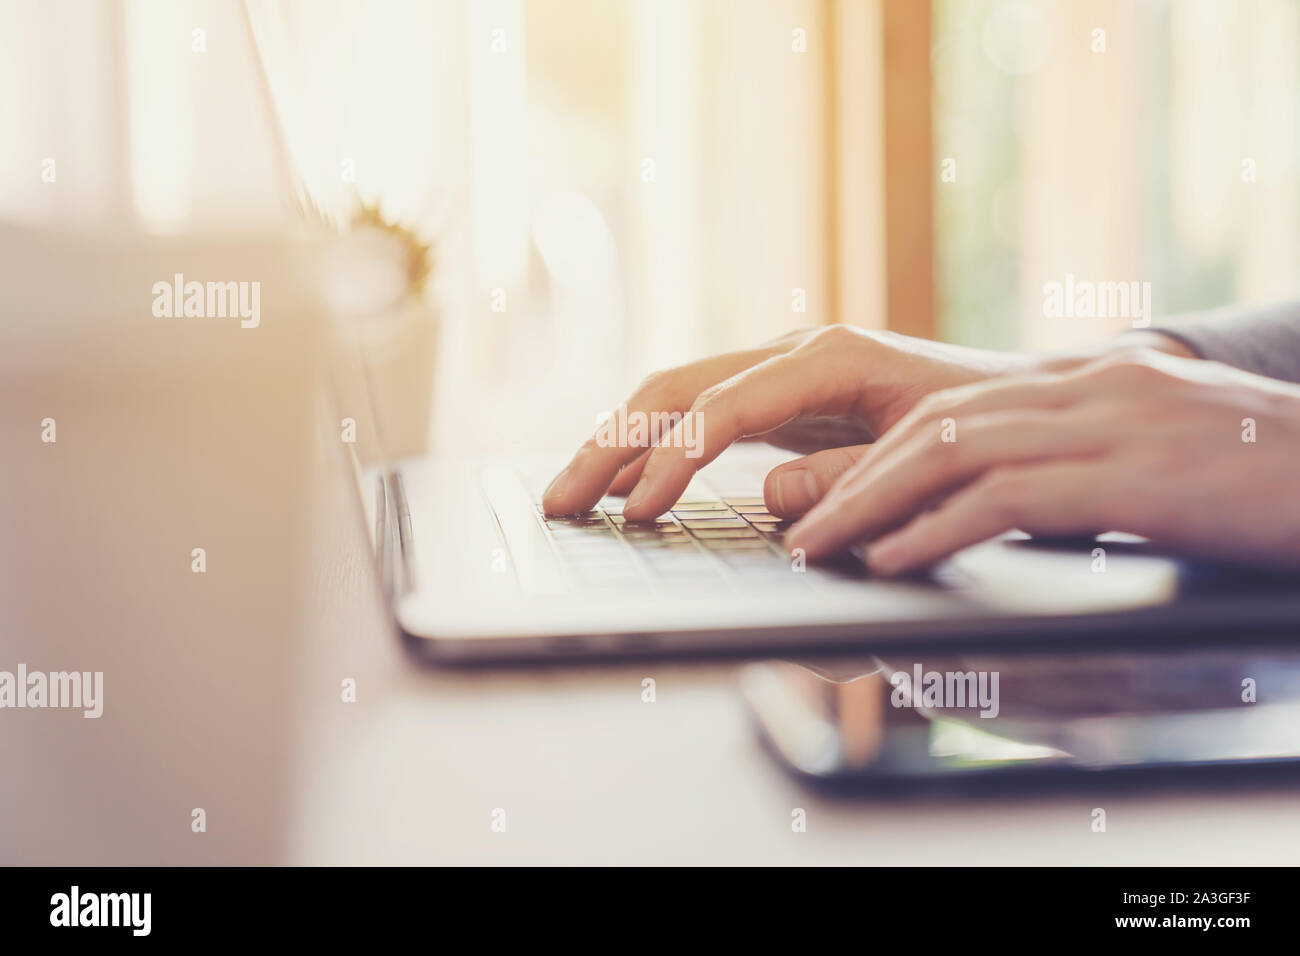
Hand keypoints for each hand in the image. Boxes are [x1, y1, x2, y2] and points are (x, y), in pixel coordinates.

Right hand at [543, 325, 1033, 517]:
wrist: (1021, 401)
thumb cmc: (981, 434)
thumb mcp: (926, 461)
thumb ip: (850, 479)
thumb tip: (768, 497)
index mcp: (829, 359)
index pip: (723, 407)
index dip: (674, 459)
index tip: (637, 513)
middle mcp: (794, 352)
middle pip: (674, 387)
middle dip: (610, 444)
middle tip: (559, 503)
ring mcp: (782, 370)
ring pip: (674, 395)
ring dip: (618, 443)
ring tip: (568, 497)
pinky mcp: (780, 396)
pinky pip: (699, 414)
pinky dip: (656, 448)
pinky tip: (625, 483)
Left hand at [785, 349, 1299, 572]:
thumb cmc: (1262, 483)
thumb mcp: (1160, 460)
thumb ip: (1082, 467)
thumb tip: (1004, 500)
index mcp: (1093, 381)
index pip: (958, 409)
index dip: (881, 455)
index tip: (832, 499)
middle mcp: (1093, 388)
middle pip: (938, 424)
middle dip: (857, 479)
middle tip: (802, 528)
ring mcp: (1115, 424)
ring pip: (955, 451)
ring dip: (874, 503)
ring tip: (824, 547)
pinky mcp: (1136, 475)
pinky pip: (1007, 499)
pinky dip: (937, 529)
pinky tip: (895, 560)